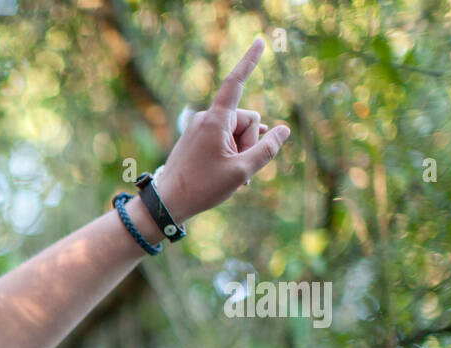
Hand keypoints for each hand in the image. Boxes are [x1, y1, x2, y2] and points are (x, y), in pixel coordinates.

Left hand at [155, 38, 289, 222]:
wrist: (166, 203)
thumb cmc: (202, 188)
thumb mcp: (241, 172)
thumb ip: (267, 150)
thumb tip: (283, 130)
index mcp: (215, 121)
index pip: (236, 84)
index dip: (250, 62)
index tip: (260, 41)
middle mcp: (205, 118)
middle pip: (247, 120)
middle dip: (250, 141)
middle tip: (238, 169)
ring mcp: (200, 128)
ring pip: (237, 132)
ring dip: (241, 151)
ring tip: (232, 176)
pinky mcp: (197, 138)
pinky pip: (224, 138)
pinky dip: (230, 153)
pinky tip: (228, 173)